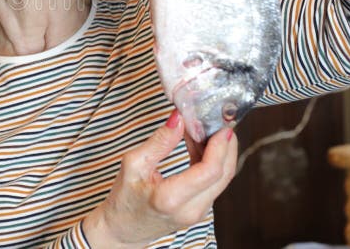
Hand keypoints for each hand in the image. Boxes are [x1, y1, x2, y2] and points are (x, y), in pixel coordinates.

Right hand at [82, 110, 237, 247]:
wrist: (123, 229)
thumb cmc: (124, 199)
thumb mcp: (133, 165)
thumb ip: (159, 142)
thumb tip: (179, 119)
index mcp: (170, 198)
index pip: (209, 171)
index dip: (220, 146)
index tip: (219, 126)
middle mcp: (190, 209)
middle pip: (224, 174)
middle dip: (226, 145)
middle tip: (218, 121)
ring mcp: (198, 213)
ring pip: (223, 179)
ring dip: (220, 152)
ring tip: (205, 129)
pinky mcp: (201, 210)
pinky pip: (215, 183)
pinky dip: (213, 161)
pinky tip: (200, 144)